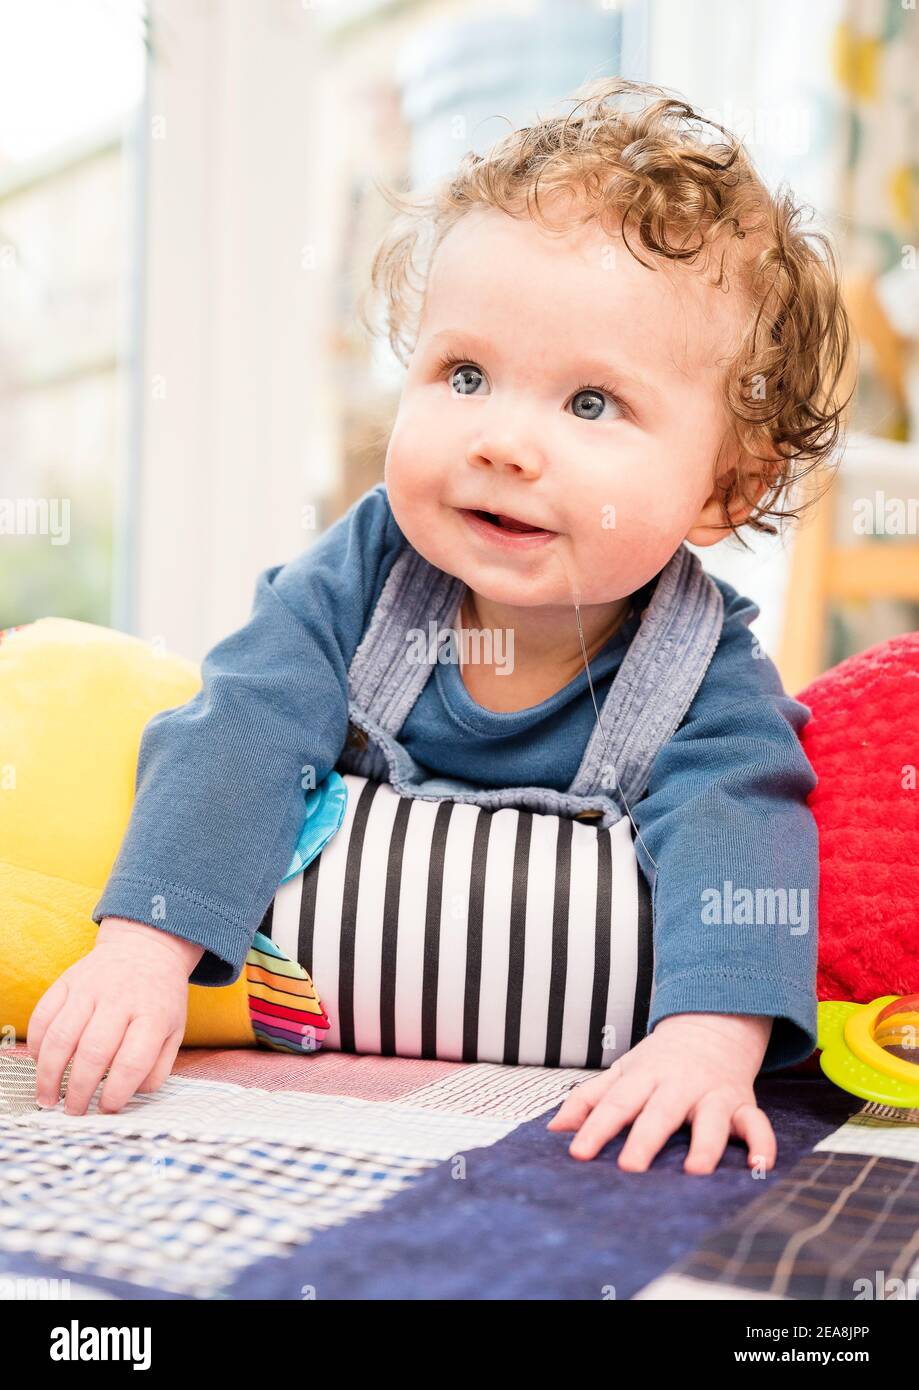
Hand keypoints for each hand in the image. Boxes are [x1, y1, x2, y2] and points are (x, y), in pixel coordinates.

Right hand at [26, 917, 204, 1116]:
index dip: (117, 1092)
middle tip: (73, 1111)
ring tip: (48, 1098)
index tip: (106, 1108)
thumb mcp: (174, 1030)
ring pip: (61, 1036)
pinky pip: (43, 1015)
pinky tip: (39, 1062)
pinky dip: (35, 1043)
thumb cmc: (159, 998)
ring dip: (49, 1074)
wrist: (146, 947)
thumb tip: (131, 1095)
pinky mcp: (68, 980)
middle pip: (93, 1052)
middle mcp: (121, 999)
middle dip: (78, 1090)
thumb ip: (158, 1067)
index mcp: (153, 1015)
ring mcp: (91, 987)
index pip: (132, 1061)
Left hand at [547, 1013, 775, 1174]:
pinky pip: (756, 1123)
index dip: (595, 1128)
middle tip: (629, 1168)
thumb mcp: (622, 1071)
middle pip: (660, 1112)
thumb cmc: (659, 1059)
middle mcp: (679, 1084)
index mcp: (644, 1077)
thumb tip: (554, 1130)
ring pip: (710, 1119)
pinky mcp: (742, 1103)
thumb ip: (589, 1099)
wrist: (713, 1023)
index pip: (616, 1103)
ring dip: (704, 1144)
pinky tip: (760, 1165)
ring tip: (695, 1171)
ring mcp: (713, 1094)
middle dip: (645, 1139)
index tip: (577, 1153)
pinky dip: (762, 1143)